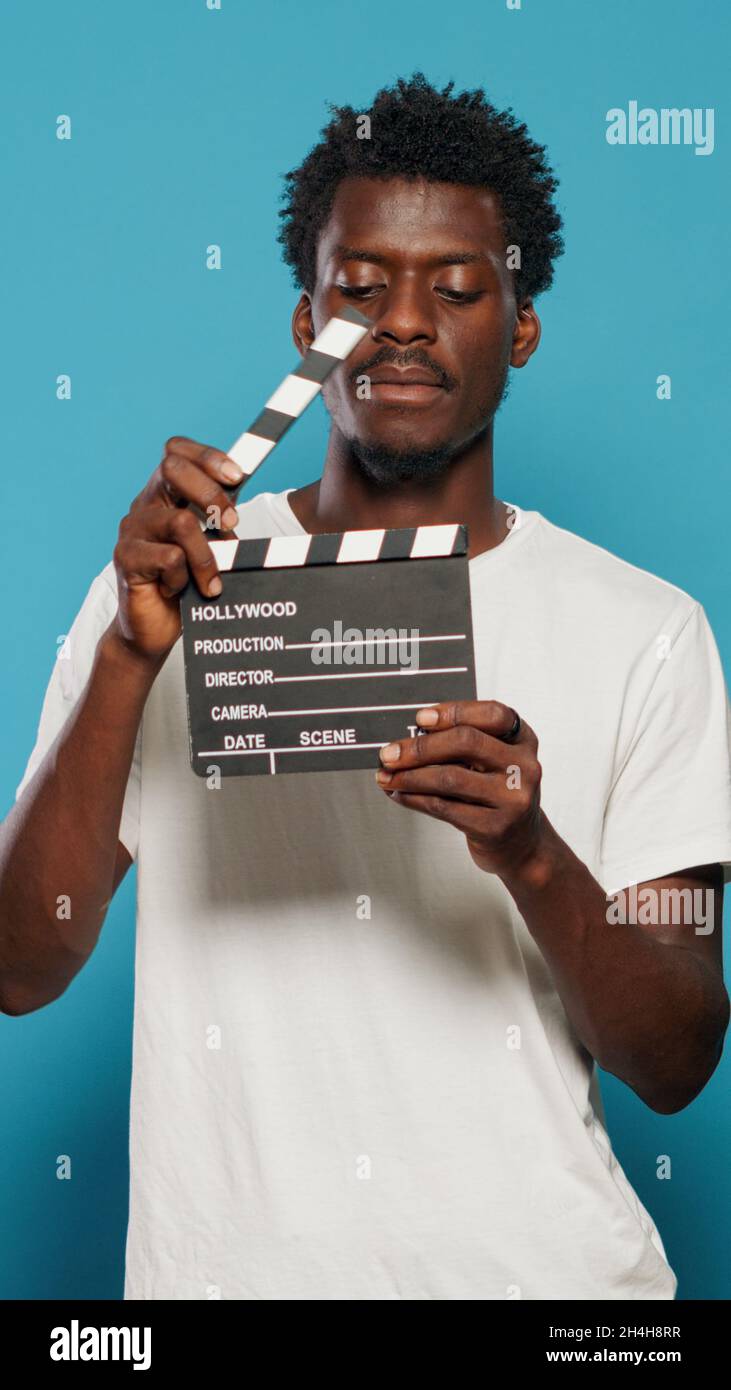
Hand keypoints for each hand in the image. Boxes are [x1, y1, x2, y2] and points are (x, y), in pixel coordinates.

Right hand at [111, 436, 243, 664]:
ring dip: (206, 554)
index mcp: (163, 494)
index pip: (176, 451)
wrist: (154, 629)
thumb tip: (239, 508)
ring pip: (179, 521)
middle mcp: (144, 505)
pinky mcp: (126, 558)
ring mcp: (131, 530)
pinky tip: (179, 590)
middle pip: (173, 469)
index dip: (207, 456)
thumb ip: (219, 522)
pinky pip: (169, 557)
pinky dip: (185, 577)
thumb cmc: (185, 584)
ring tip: (212, 580)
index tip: (236, 476)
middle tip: (231, 522)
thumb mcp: (210, 546)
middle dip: (211, 494)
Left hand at [375, 700, 544, 879]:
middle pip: (466, 742)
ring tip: (387, 776)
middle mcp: (524, 766)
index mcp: (522, 740)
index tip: (420, 718)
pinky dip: (414, 799)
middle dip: (420, 747)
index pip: (492, 714)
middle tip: (390, 753)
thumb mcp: (493, 762)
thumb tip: (411, 738)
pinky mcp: (495, 827)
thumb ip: (463, 746)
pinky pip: (444, 807)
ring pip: (450, 778)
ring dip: (409, 776)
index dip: (455, 712)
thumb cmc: (500, 795)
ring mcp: (513, 798)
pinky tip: (400, 794)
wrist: (522, 845)